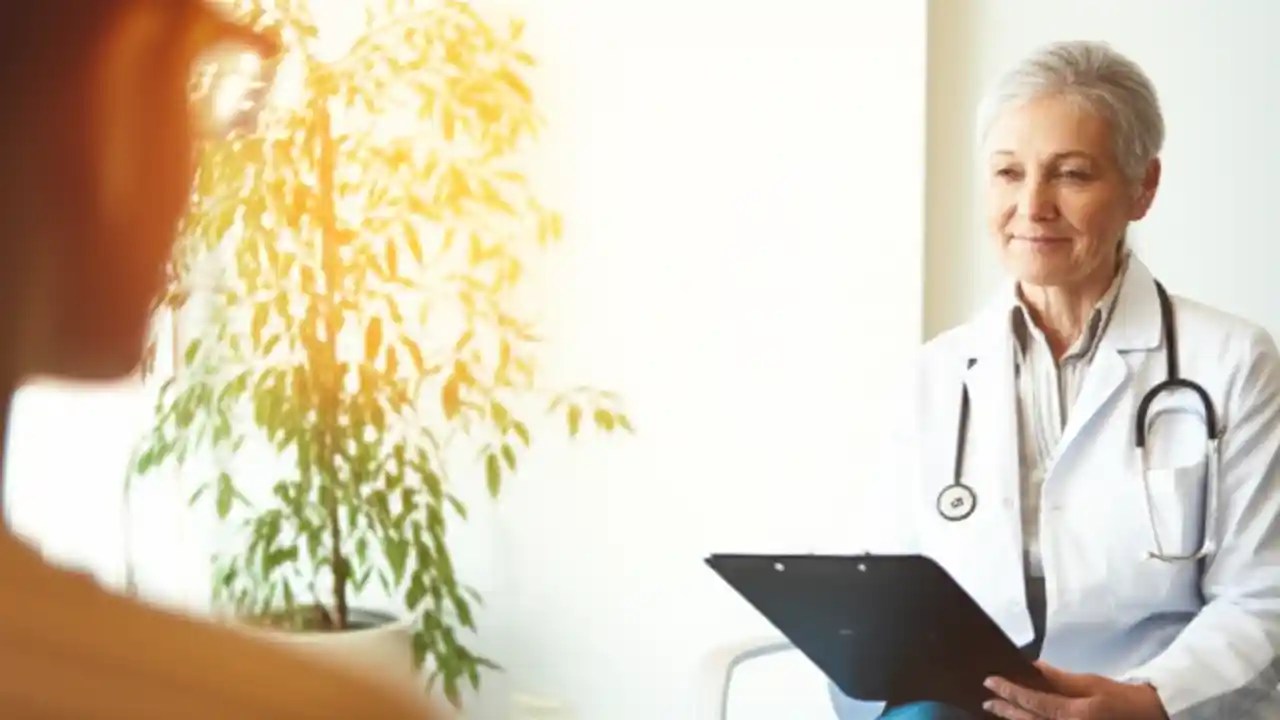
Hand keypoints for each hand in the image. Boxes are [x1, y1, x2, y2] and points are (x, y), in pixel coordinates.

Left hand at [982, 661, 1168, 719]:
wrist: (1153, 718)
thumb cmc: (1122, 698)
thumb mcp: (1091, 683)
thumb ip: (1058, 678)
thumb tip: (1032, 665)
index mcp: (1073, 714)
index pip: (1032, 702)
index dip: (1008, 691)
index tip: (989, 681)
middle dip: (1005, 710)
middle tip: (986, 700)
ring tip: (997, 710)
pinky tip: (1021, 719)